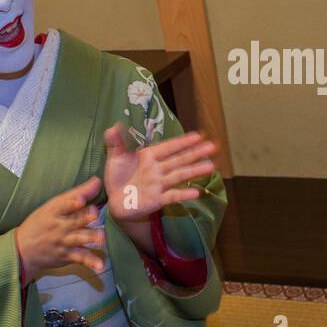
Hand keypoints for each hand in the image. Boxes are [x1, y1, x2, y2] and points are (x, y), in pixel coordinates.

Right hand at [14, 176, 106, 283]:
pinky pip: (81, 258)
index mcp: (55, 210)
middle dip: (85, 217)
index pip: (63, 204)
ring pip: (79, 239)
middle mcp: (60, 226)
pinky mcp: (67, 255)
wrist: (23, 250)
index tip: (80, 200)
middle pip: (74, 220)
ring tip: (101, 238)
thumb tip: (98, 181)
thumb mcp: (54, 205)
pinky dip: (91, 263)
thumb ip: (78, 193)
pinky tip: (100, 266)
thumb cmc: (41, 222)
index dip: (72, 202)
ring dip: (90, 238)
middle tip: (95, 214)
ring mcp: (64, 241)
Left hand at [103, 123, 217, 222]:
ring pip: (180, 175)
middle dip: (196, 153)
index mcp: (150, 156)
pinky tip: (196, 193)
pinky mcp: (156, 199)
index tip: (199, 135)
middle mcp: (158, 169)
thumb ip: (116, 143)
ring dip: (195, 171)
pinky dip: (183, 195)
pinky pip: (171, 196)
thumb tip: (113, 126)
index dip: (183, 142)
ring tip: (211, 166)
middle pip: (180, 159)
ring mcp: (159, 184)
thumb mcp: (115, 158)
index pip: (169, 147)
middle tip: (214, 146)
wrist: (115, 200)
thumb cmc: (118, 177)